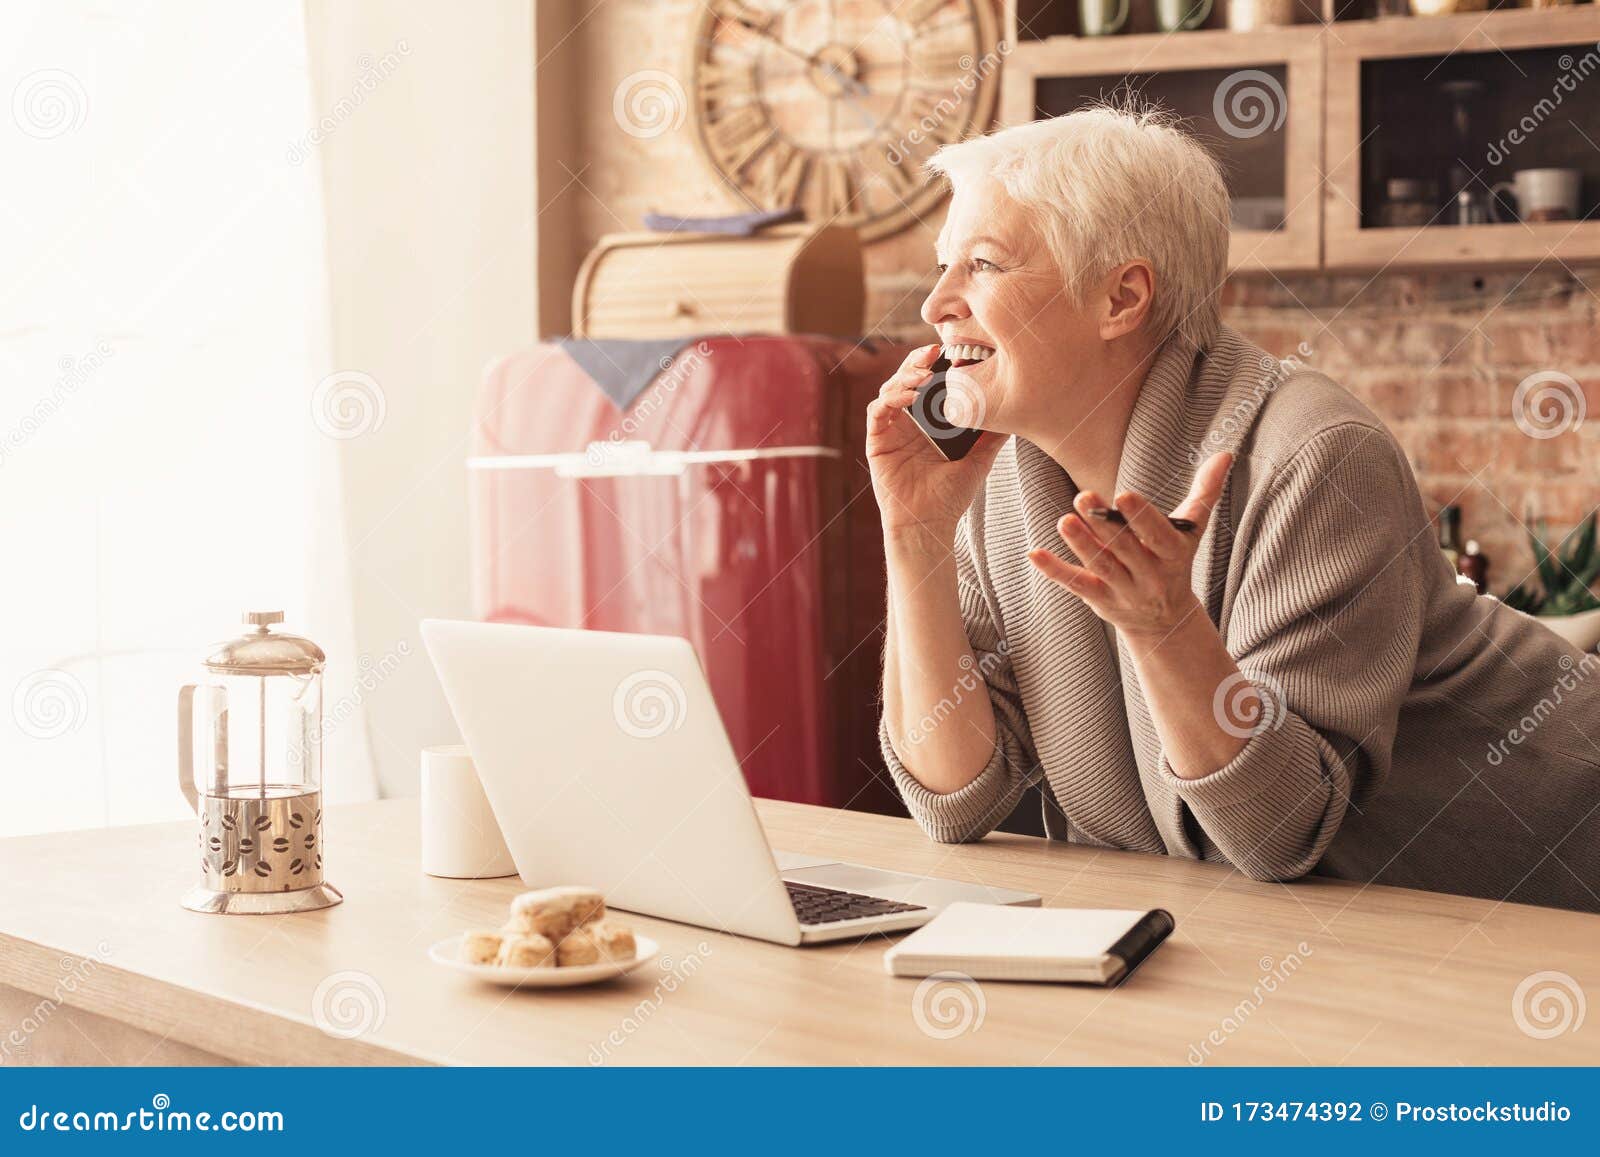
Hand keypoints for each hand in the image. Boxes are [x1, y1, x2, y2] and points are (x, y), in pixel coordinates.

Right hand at [866, 344, 1005, 542]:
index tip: (953, 351)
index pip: (930, 381)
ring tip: (924, 375)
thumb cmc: (951, 496)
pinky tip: (909, 398)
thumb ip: (994, 435)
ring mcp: (891, 429)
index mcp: (930, 421)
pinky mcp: (877, 441)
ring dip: (904, 377)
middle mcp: (909, 421)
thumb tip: (1017, 410)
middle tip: (935, 352)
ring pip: (890, 388)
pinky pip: (877, 411)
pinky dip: (890, 399)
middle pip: (907, 378)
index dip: (937, 363)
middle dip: (918, 361)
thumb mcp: (980, 459)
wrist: (929, 524)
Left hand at [1027, 451, 1233, 642]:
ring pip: (1101, 567)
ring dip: (1081, 544)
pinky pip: (1076, 584)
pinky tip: (1034, 554)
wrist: (1165, 622)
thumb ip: (1205, 491)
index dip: (1141, 517)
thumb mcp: (1192, 530)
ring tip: (1064, 520)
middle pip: (1125, 550)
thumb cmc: (1175, 561)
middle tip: (1083, 496)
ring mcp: (1124, 590)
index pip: (1158, 536)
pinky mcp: (1100, 600)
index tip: (1123, 494)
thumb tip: (1226, 452)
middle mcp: (1150, 576)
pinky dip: (1055, 570)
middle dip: (1104, 525)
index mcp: (1174, 555)